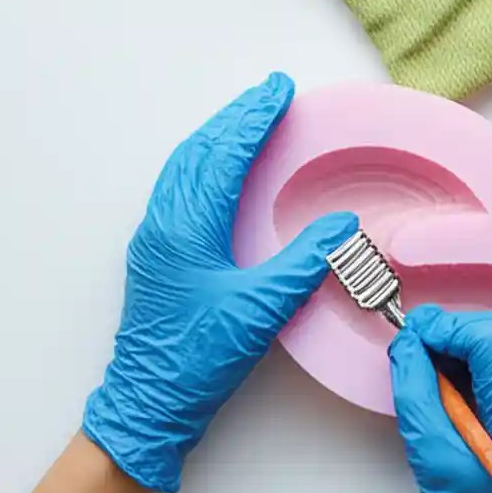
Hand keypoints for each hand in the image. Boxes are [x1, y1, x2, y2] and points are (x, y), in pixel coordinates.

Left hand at [83, 73, 357, 492]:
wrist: (148, 402)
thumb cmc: (199, 358)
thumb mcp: (262, 310)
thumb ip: (305, 262)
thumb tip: (344, 224)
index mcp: (186, 227)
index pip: (225, 155)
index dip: (254, 119)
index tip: (279, 90)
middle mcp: (163, 223)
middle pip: (200, 151)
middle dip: (236, 118)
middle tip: (268, 93)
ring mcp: (154, 238)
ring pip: (184, 168)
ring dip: (216, 137)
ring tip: (246, 118)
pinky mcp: (155, 256)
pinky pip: (177, 189)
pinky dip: (202, 163)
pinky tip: (217, 169)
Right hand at [389, 305, 491, 492]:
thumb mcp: (434, 460)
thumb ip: (417, 395)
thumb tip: (407, 346)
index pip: (490, 339)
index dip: (446, 328)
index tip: (413, 337)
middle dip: (457, 330)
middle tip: (419, 350)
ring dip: (471, 340)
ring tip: (438, 367)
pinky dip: (488, 355)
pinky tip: (463, 379)